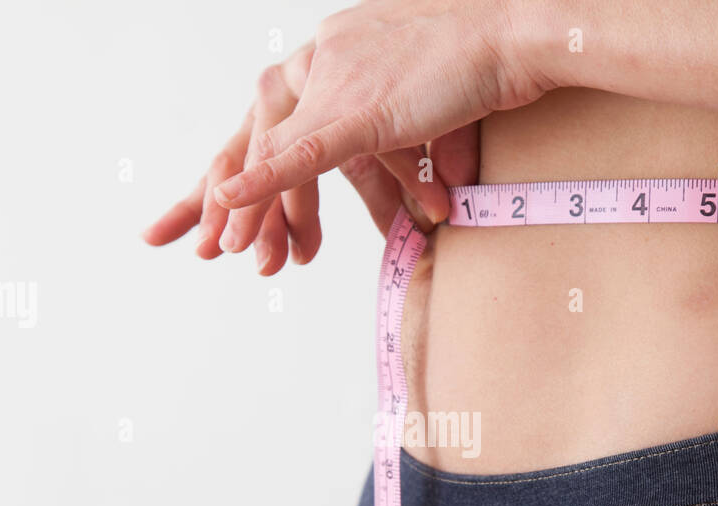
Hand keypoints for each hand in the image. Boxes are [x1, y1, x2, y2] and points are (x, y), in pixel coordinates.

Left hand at [142, 0, 545, 271]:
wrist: (519, 42)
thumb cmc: (481, 76)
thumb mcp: (422, 122)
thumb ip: (400, 159)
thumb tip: (412, 206)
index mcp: (327, 65)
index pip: (266, 125)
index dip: (234, 176)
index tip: (208, 223)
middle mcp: (319, 66)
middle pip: (252, 136)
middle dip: (219, 200)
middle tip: (198, 247)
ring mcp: (336, 83)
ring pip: (274, 151)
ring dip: (253, 210)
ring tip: (231, 251)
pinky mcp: (360, 108)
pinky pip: (303, 151)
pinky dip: (265, 181)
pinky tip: (230, 207)